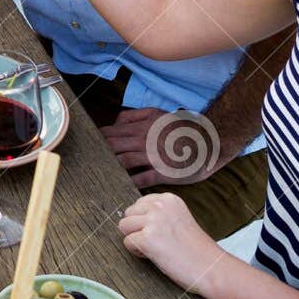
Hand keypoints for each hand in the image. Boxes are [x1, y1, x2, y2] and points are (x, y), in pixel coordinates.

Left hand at [103, 106, 228, 187]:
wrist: (209, 141)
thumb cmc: (182, 128)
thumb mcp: (158, 113)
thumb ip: (135, 115)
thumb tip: (114, 122)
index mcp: (142, 126)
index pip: (110, 132)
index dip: (98, 139)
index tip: (91, 146)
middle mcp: (144, 140)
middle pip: (112, 146)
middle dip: (99, 154)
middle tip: (89, 162)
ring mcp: (153, 156)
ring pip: (122, 161)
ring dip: (110, 167)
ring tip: (100, 174)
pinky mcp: (163, 172)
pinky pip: (140, 179)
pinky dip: (129, 182)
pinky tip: (121, 185)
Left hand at [118, 192, 223, 294]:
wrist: (211, 268)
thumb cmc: (195, 249)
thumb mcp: (178, 219)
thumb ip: (158, 213)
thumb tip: (130, 216)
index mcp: (169, 199)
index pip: (138, 204)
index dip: (146, 222)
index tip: (163, 232)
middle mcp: (160, 205)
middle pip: (128, 214)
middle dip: (138, 229)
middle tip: (160, 242)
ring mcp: (153, 220)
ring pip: (124, 227)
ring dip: (136, 240)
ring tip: (158, 248)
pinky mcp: (147, 238)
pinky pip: (127, 243)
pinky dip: (138, 253)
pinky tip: (157, 255)